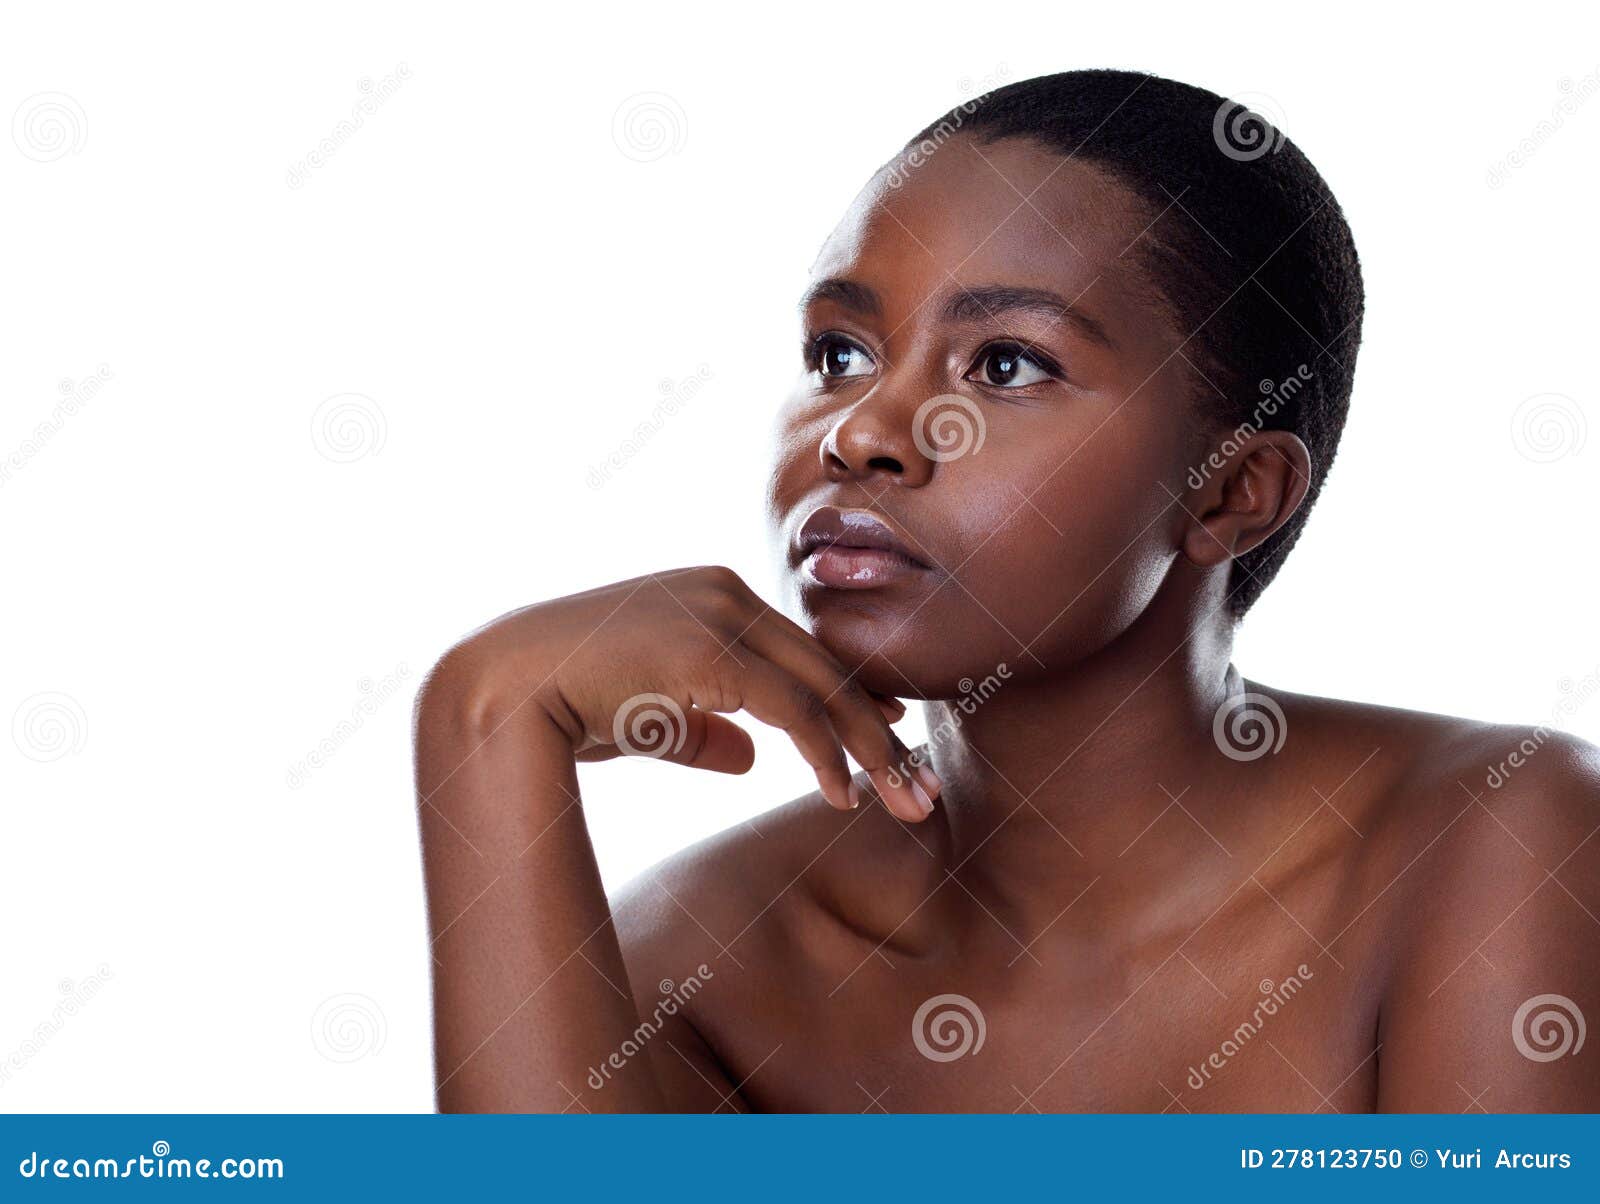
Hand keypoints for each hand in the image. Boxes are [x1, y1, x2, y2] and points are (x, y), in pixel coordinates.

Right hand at [428, 566, 940, 821]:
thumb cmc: (563, 700)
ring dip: (871, 750)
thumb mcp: (649, 713)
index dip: (851, 696)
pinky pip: (792, 710)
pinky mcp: (711, 649)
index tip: (890, 733)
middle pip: (825, 667)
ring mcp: (720, 614)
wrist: (501, 684)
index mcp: (713, 594)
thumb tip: (752, 759)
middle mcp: (726, 592)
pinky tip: (842, 796)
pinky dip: (826, 755)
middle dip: (879, 732)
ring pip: (822, 688)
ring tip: (905, 801)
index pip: (802, 650)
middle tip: (919, 786)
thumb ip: (704, 729)